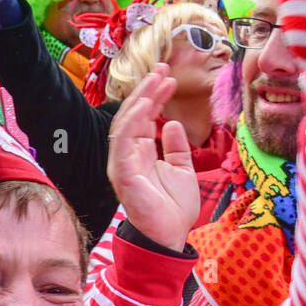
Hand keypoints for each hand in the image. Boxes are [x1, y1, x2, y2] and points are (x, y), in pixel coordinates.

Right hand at [107, 65, 199, 252]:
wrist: (170, 235)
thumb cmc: (173, 208)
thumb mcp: (182, 170)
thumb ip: (176, 147)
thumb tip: (173, 123)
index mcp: (140, 154)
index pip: (144, 119)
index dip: (155, 96)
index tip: (169, 77)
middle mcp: (128, 156)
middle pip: (133, 115)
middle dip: (147, 90)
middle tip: (162, 69)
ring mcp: (123, 164)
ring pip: (126, 123)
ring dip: (140, 99)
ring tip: (156, 80)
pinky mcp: (123, 173)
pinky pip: (123, 142)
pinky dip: (133, 121)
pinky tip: (146, 104)